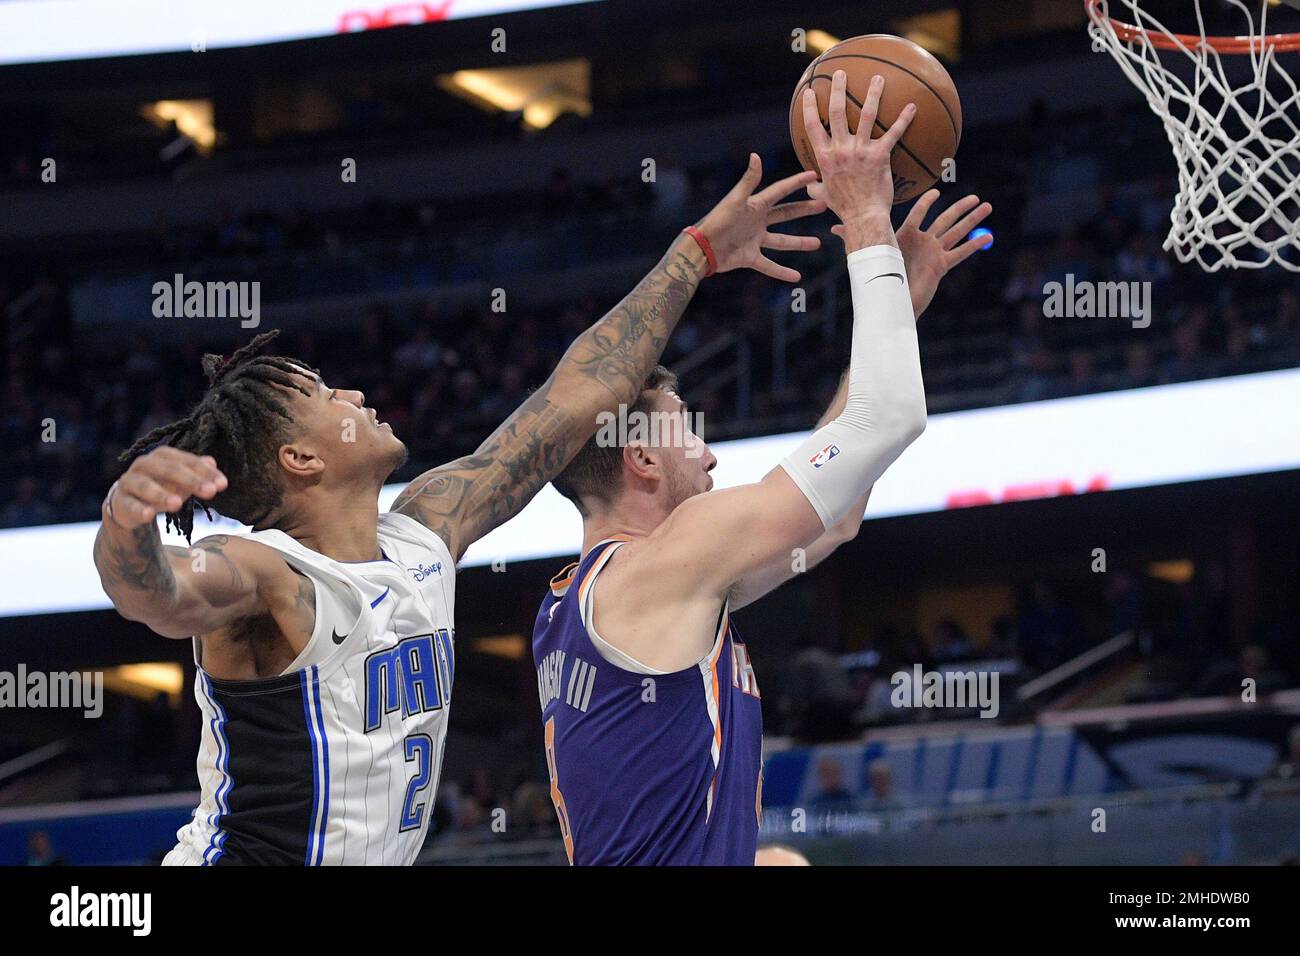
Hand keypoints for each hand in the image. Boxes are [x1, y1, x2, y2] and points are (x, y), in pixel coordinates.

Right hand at [106, 447, 227, 527]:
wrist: (128, 504)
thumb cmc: (162, 487)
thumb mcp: (182, 481)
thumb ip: (198, 472)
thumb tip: (212, 462)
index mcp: (163, 456)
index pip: (188, 461)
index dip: (206, 472)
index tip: (223, 485)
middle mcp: (144, 464)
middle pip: (169, 470)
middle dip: (191, 480)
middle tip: (210, 492)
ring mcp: (130, 481)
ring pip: (144, 485)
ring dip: (161, 494)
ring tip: (177, 504)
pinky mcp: (119, 501)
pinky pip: (129, 504)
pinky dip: (139, 509)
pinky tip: (149, 515)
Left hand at [692, 153, 825, 281]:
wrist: (702, 248)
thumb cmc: (717, 221)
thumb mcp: (736, 200)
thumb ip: (749, 180)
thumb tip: (756, 155)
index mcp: (755, 205)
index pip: (780, 191)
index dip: (796, 182)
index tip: (814, 175)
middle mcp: (757, 221)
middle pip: (785, 214)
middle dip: (804, 210)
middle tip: (823, 205)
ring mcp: (755, 240)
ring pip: (782, 241)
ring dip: (799, 243)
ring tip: (818, 243)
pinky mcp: (750, 257)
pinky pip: (769, 265)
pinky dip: (782, 272)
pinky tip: (796, 276)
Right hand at [800, 70, 914, 249]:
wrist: (863, 217)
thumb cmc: (844, 208)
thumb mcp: (823, 196)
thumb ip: (815, 186)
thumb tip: (809, 183)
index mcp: (825, 157)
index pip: (813, 126)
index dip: (811, 107)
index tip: (811, 91)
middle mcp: (840, 149)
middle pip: (838, 112)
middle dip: (838, 89)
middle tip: (841, 73)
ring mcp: (860, 151)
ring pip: (867, 115)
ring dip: (873, 94)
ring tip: (878, 78)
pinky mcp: (880, 156)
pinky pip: (893, 133)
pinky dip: (904, 119)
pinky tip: (912, 106)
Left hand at [831, 190, 992, 317]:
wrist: (888, 301)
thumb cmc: (877, 278)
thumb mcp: (866, 253)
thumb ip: (853, 238)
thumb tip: (833, 227)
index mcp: (906, 236)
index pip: (919, 213)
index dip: (926, 202)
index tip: (936, 191)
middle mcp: (923, 242)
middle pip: (945, 219)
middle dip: (960, 208)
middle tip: (975, 196)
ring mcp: (934, 253)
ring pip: (956, 232)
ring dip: (972, 220)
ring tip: (987, 206)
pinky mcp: (941, 266)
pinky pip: (960, 253)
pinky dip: (975, 245)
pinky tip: (989, 237)